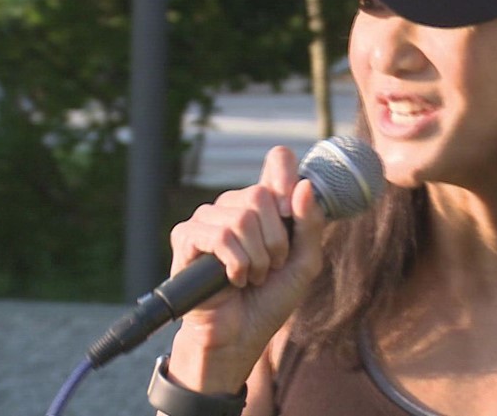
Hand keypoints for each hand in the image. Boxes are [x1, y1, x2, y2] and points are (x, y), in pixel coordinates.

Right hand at [165, 146, 326, 392]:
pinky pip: (219, 235)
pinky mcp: (187, 237)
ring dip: (256, 257)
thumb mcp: (304, 262)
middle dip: (275, 240)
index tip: (291, 210)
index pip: (278, 161)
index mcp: (265, 205)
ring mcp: (208, 218)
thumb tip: (303, 186)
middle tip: (271, 266)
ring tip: (252, 276)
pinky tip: (234, 279)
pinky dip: (236, 263)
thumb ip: (309, 224)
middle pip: (261, 194)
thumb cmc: (271, 298)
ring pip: (241, 217)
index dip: (286, 174)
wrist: (241, 335)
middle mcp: (234, 205)